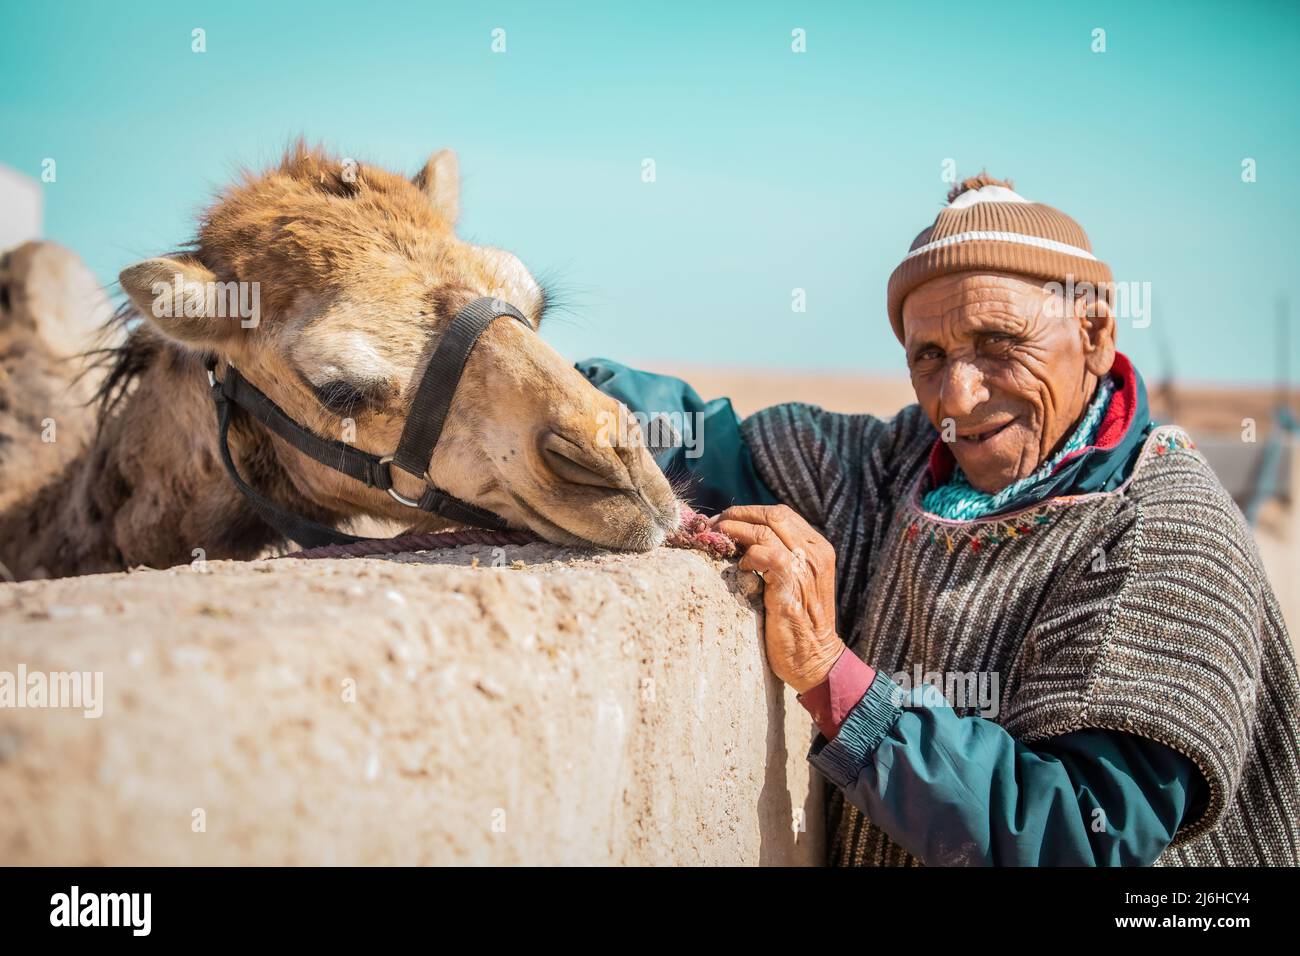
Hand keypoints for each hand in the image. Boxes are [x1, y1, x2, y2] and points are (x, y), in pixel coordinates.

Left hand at [713, 504, 844, 692]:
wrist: (816, 659)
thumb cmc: (798, 625)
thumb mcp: (795, 583)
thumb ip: (779, 558)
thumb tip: (742, 541)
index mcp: (818, 548)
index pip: (781, 514)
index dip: (749, 513)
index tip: (725, 520)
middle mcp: (815, 552)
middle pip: (773, 514)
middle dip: (739, 515)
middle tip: (714, 526)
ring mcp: (806, 567)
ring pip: (767, 529)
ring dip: (735, 530)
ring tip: (717, 539)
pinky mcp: (792, 584)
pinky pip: (767, 554)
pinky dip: (748, 555)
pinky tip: (739, 566)